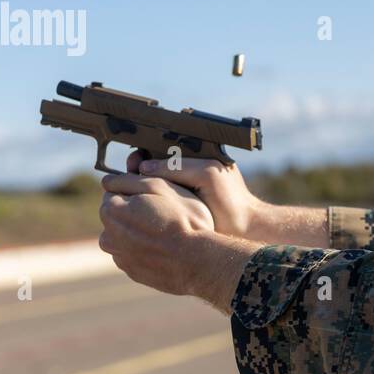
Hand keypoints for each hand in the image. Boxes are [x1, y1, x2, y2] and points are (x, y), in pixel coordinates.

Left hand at [100, 172, 252, 309]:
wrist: (197, 261)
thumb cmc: (182, 220)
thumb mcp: (159, 186)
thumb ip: (129, 179)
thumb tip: (107, 180)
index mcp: (110, 211)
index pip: (115, 192)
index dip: (137, 191)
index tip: (155, 195)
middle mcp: (108, 236)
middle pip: (119, 216)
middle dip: (136, 211)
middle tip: (165, 212)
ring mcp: (120, 257)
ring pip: (126, 236)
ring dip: (140, 231)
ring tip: (167, 232)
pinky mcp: (133, 272)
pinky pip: (136, 254)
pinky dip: (146, 249)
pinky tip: (166, 247)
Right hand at [128, 150, 328, 247]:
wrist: (243, 229)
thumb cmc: (231, 200)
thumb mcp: (206, 174)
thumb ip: (178, 167)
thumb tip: (144, 166)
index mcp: (195, 156)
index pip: (162, 145)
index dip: (145, 149)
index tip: (134, 159)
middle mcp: (186, 170)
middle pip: (152, 162)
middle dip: (137, 166)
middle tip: (129, 172)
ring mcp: (180, 189)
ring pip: (151, 181)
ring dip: (138, 183)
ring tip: (130, 186)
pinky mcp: (177, 206)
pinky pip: (156, 198)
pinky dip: (144, 198)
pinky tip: (136, 201)